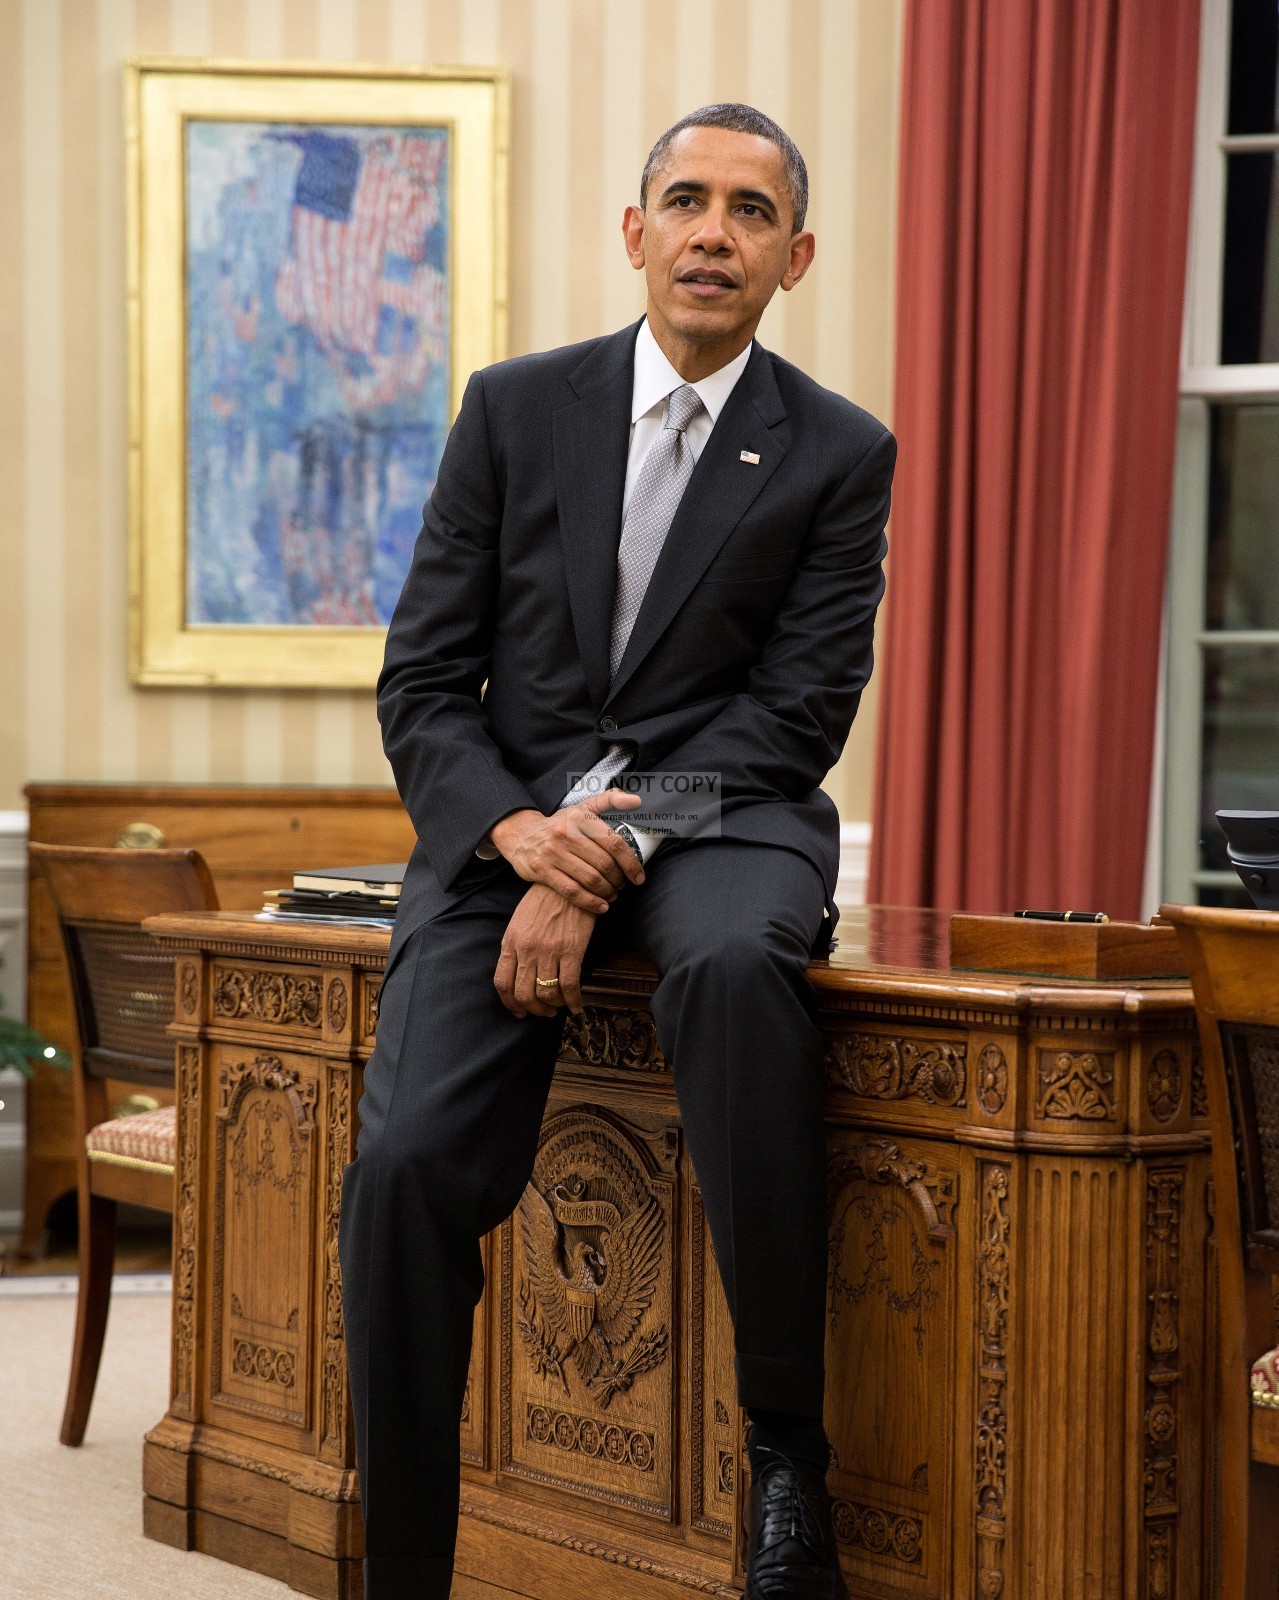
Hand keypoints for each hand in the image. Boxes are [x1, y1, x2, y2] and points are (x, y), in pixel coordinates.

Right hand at [488, 790, 645, 912]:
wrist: (521, 835)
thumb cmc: (559, 824)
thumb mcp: (582, 808)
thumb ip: (610, 801)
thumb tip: (637, 801)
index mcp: (580, 818)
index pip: (614, 843)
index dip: (630, 863)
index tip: (638, 877)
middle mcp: (567, 834)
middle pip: (604, 864)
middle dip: (619, 880)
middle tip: (623, 886)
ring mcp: (553, 853)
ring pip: (590, 879)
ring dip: (607, 892)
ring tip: (612, 895)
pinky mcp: (543, 871)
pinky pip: (572, 891)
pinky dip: (590, 902)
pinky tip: (601, 907)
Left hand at [494, 884, 597, 1016]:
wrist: (568, 882)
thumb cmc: (544, 901)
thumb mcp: (520, 922)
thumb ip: (516, 947)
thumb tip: (518, 974)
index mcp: (511, 942)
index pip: (502, 983)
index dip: (510, 1004)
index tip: (519, 1011)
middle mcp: (526, 949)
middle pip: (523, 994)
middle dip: (534, 1009)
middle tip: (544, 1012)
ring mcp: (548, 950)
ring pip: (546, 993)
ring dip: (554, 1007)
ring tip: (560, 1006)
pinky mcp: (571, 949)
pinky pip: (570, 986)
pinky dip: (573, 1002)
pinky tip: (577, 1006)